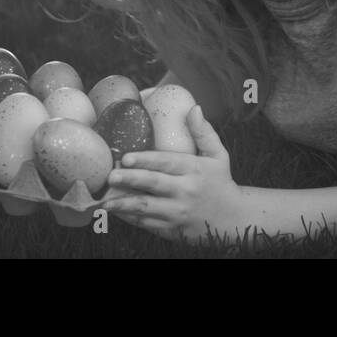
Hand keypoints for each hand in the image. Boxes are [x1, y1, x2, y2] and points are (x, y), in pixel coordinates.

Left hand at [102, 105, 243, 243]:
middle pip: (154, 185)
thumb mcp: (218, 155)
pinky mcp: (172, 230)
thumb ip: (204, 132)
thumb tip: (194, 107)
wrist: (233, 219)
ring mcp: (178, 213)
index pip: (167, 163)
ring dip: (123, 205)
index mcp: (195, 170)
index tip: (126, 157)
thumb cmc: (221, 181)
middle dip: (130, 180)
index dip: (145, 160)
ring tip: (103, 201)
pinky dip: (129, 218)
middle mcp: (186, 191)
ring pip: (146, 208)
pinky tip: (114, 212)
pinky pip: (147, 224)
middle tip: (110, 176)